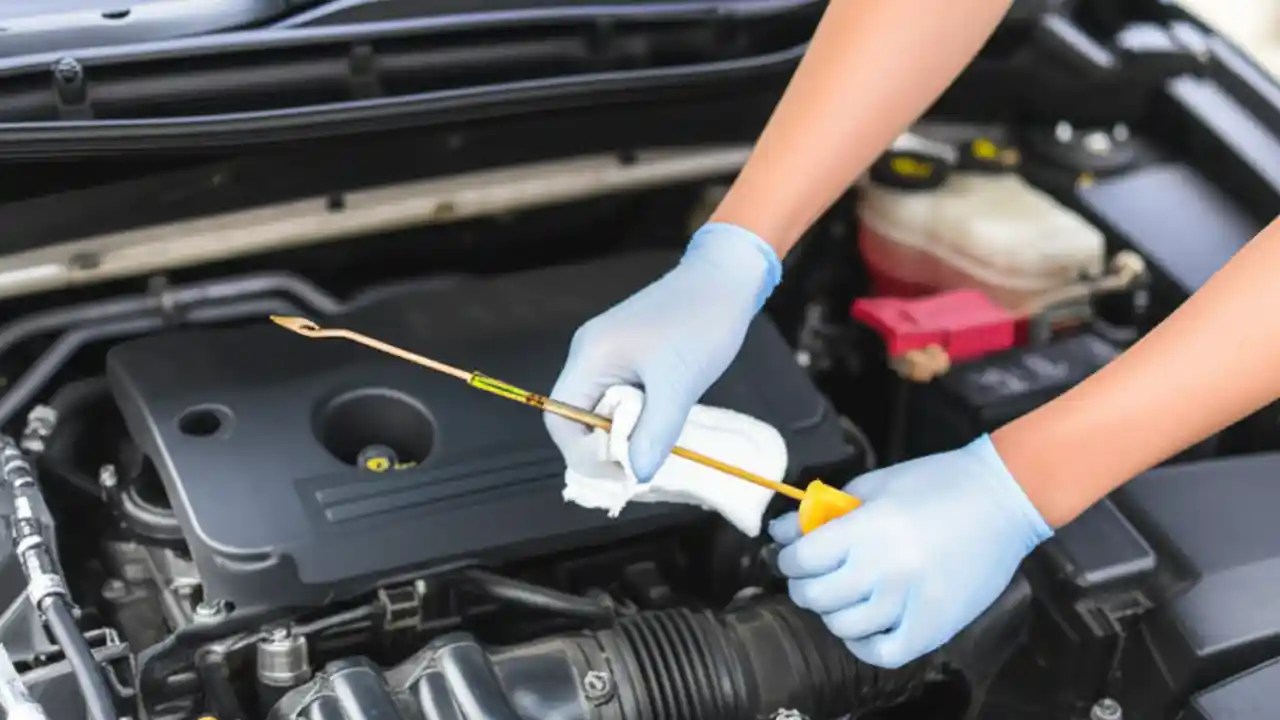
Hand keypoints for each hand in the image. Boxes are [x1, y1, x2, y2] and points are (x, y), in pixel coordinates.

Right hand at [546, 223, 781, 480]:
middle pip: (577, 417)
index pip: (559, 416)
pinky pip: (621, 400)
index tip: (618, 474)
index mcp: (590, 356)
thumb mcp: (678, 383)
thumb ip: (654, 431)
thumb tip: (637, 475)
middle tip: (636, 472)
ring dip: (622, 438)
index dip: (582, 453)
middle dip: (602, 450)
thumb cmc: (700, 323)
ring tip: (650, 457)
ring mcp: (610, 356)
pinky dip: (636, 422)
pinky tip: (658, 435)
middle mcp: (590, 356)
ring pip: (601, 412)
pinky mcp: (631, 358)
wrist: (727, 280)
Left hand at [768, 435, 1052, 667]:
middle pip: (816, 597)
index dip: (787, 559)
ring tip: (841, 595)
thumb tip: (783, 532)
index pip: (802, 559)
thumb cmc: (936, 483)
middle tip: (811, 576)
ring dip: (832, 612)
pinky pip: (884, 653)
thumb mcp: (874, 484)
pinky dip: (864, 645)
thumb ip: (825, 510)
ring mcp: (911, 603)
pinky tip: (864, 625)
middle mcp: (886, 571)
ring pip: (844, 627)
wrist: (1002, 499)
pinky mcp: (935, 626)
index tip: (792, 556)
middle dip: (803, 585)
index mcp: (868, 530)